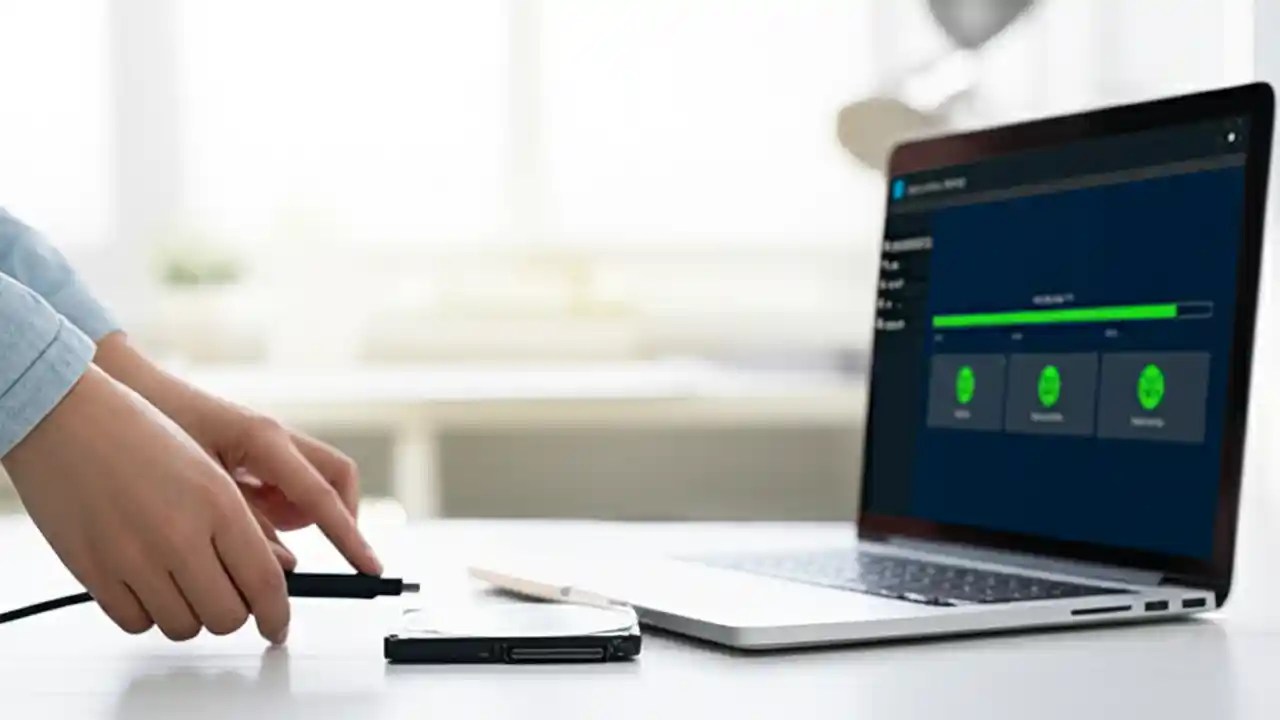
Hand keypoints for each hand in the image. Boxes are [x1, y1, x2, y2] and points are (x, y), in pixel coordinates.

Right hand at [2, 366, 289, 641]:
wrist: (64, 418)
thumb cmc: (139, 436)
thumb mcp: (209, 471)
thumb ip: (248, 525)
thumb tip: (282, 572)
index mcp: (218, 503)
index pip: (264, 582)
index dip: (277, 615)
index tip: (277, 628)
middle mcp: (178, 534)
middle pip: (227, 616)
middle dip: (234, 613)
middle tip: (228, 596)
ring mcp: (133, 558)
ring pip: (183, 627)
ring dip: (191, 614)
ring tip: (184, 582)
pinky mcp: (93, 573)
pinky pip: (136, 624)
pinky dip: (148, 613)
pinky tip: (148, 583)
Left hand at [93, 334, 381, 576]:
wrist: (127, 392)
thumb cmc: (155, 427)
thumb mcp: (197, 486)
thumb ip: (245, 526)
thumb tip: (283, 566)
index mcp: (265, 439)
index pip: (324, 494)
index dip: (349, 536)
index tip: (369, 567)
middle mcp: (277, 439)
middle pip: (335, 481)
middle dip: (335, 518)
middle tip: (317, 549)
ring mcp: (269, 447)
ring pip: (308, 490)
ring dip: (291, 516)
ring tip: (240, 523)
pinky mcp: (256, 455)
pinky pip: (282, 490)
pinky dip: (269, 510)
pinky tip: (231, 513)